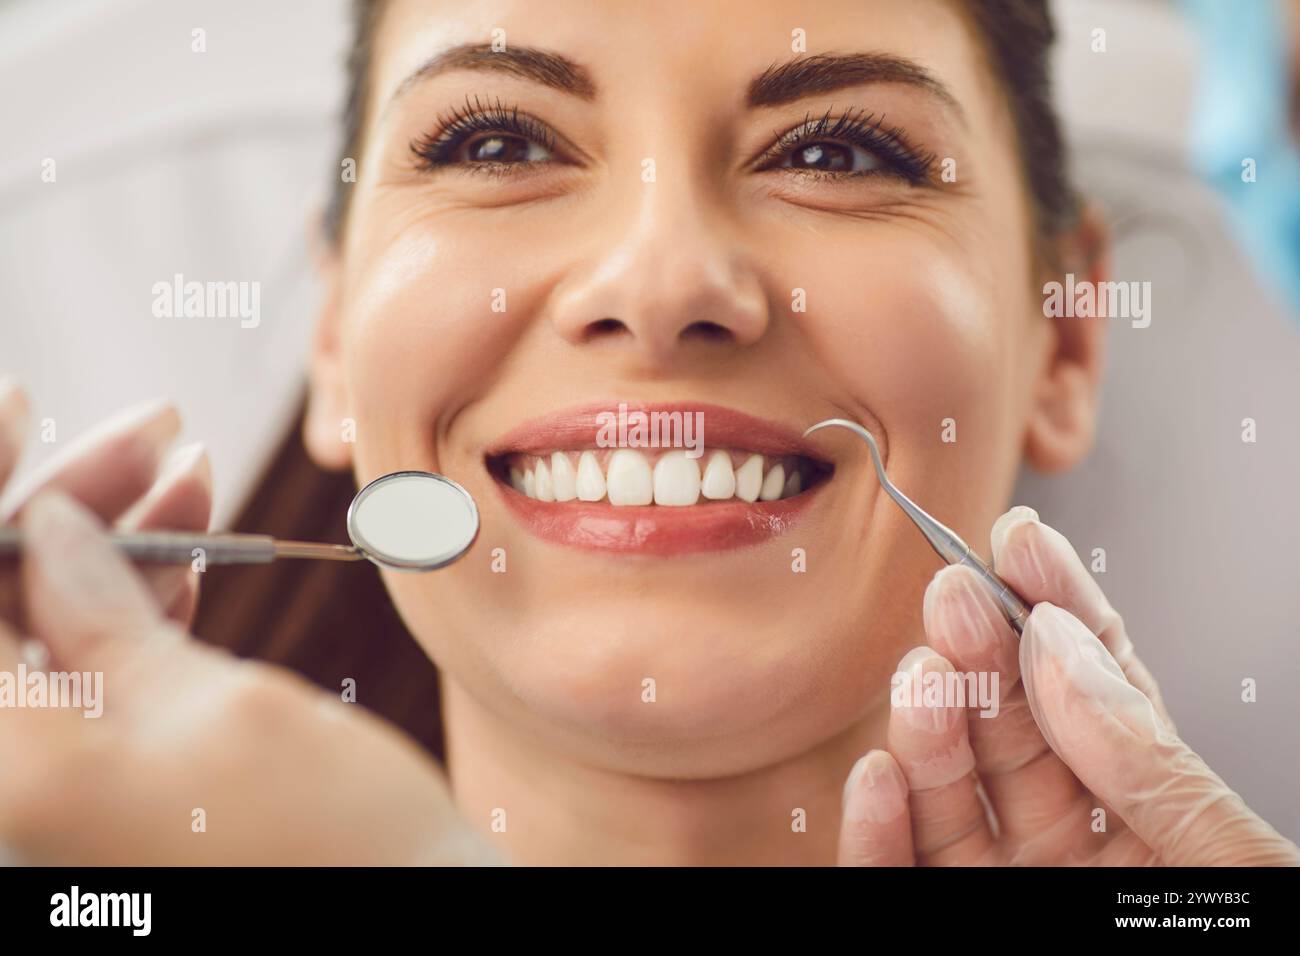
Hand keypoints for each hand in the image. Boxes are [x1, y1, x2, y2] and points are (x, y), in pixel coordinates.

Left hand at [0, 382, 498, 864]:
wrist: (415, 923)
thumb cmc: (327, 845)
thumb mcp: (209, 709)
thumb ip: (101, 616)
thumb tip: (44, 529)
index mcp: (8, 773)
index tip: (24, 400)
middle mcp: (20, 784)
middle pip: (0, 602)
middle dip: (65, 501)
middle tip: (155, 426)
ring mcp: (69, 786)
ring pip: (53, 627)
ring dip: (116, 539)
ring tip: (192, 470)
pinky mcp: (122, 782)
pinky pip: (100, 669)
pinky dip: (143, 597)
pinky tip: (197, 540)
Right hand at [838, 505, 1299, 865]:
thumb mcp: (1235, 869)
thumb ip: (1146, 762)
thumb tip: (1066, 647)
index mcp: (1151, 817)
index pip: (1095, 689)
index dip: (1061, 608)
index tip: (1024, 537)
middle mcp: (1069, 847)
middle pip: (1010, 729)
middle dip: (982, 652)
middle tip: (959, 595)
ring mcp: (1007, 890)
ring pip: (947, 796)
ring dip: (927, 728)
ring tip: (926, 677)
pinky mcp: (949, 933)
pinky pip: (903, 878)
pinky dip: (881, 827)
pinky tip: (880, 772)